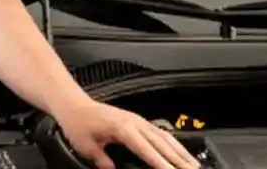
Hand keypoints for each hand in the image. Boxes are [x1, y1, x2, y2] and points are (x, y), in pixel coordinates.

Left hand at [57, 99, 199, 168]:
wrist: (73, 104)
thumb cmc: (78, 123)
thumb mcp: (84, 145)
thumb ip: (100, 159)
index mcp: (122, 128)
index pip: (146, 149)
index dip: (161, 163)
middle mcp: (134, 123)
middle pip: (162, 143)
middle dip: (179, 159)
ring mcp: (138, 121)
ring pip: (165, 137)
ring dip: (180, 152)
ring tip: (193, 165)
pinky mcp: (138, 121)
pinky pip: (160, 133)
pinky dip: (173, 144)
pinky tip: (180, 152)